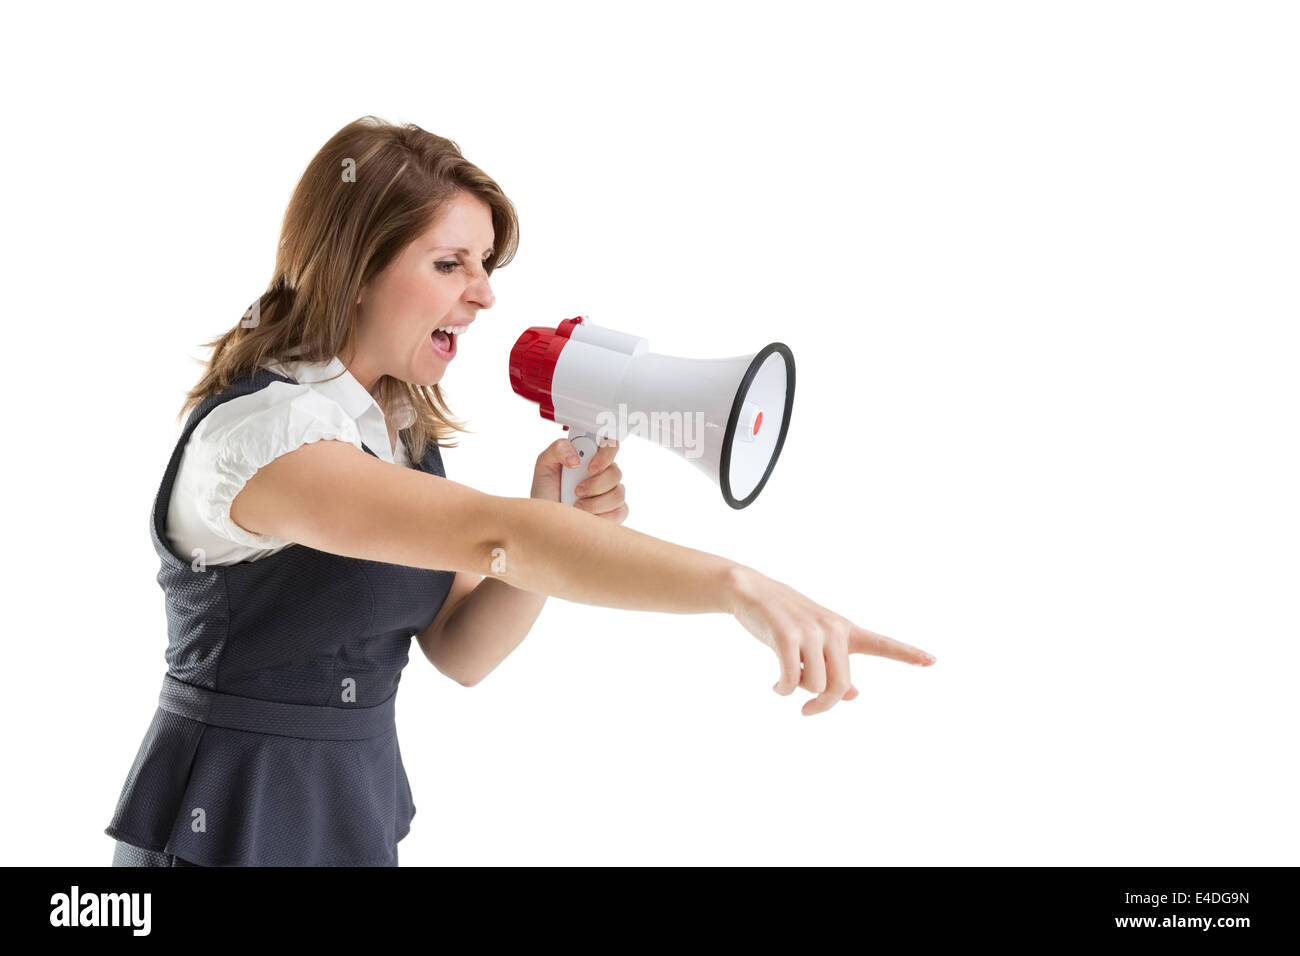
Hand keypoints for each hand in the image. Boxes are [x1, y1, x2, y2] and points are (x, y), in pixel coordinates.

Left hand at [530, 437, 628, 524]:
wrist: (548, 514)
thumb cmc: (547, 488)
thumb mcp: (545, 463)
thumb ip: (559, 449)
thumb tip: (575, 458)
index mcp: (592, 456)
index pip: (611, 446)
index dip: (605, 456)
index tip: (590, 469)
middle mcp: (605, 472)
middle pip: (616, 473)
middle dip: (595, 485)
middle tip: (577, 491)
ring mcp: (613, 491)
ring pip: (618, 494)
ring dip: (595, 503)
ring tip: (577, 506)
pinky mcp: (616, 511)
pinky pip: (620, 512)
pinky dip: (601, 516)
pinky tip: (586, 515)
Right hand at [728, 567, 935, 716]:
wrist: (752, 591)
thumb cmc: (785, 621)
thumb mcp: (815, 642)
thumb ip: (836, 668)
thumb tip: (854, 696)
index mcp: (844, 630)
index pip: (882, 643)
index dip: (908, 654)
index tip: (933, 661)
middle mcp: (833, 630)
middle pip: (840, 686)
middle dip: (824, 705)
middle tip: (808, 712)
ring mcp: (810, 631)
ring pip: (815, 686)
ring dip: (797, 691)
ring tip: (784, 680)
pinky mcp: (786, 636)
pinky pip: (790, 680)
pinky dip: (782, 689)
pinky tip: (775, 686)